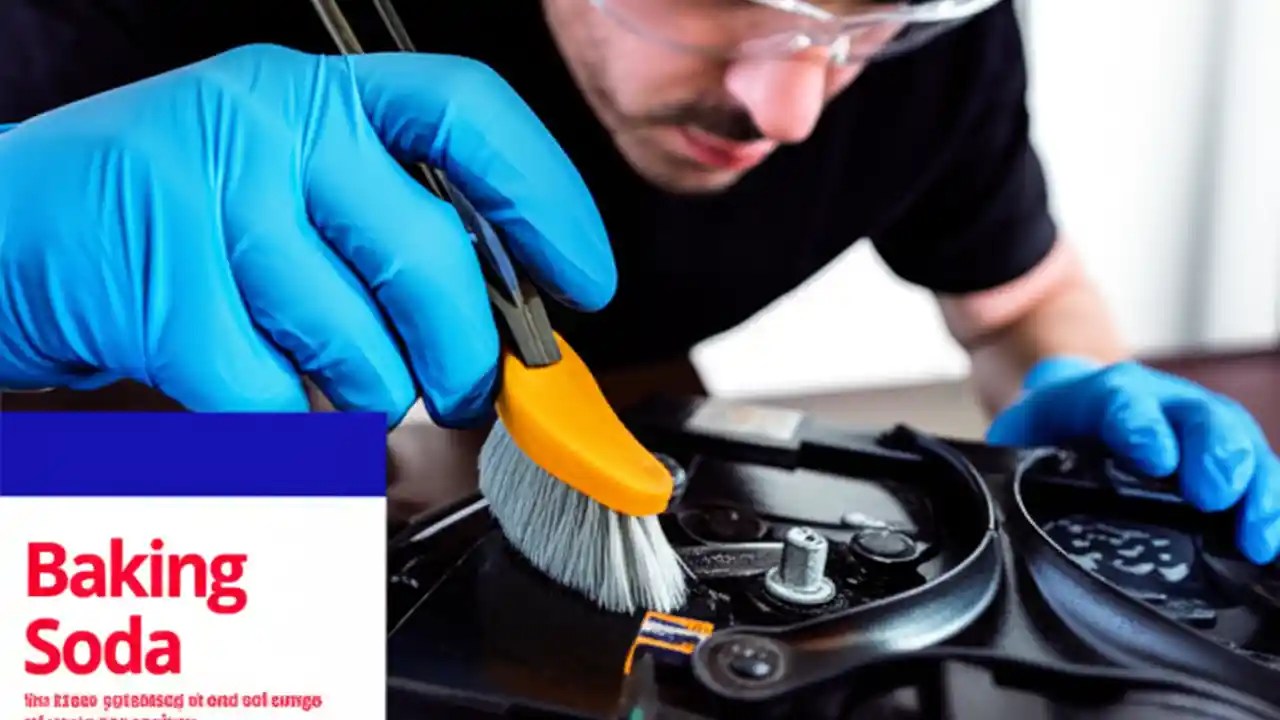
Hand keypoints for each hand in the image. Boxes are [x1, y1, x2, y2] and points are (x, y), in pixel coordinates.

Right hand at [0, 45, 613, 426]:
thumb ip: (387, 232)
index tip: (586, 280)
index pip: (469, 116)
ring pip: (354, 347)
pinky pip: (272, 403)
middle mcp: (269, 122)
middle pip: (431, 260)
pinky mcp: (159, 288)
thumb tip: (504, 321)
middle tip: (457, 392)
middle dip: (462, 356)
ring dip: (359, 402)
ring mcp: (207, 195)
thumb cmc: (162, 223)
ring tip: (323, 388)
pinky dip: (281, 438)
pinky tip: (259, 412)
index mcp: (319, 93)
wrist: (6, 233)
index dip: (547, 201)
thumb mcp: (283, 188)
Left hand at [987, 356, 1279, 563]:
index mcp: (1098, 392)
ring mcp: (1194, 430)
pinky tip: (1270, 540)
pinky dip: (1267, 505)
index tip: (1152, 455)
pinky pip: (1254, 476)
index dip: (1137, 423)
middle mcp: (1158, 403)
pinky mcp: (1218, 461)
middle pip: (1198, 416)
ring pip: (1237, 445)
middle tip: (1215, 492)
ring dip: (1256, 488)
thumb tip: (984, 486)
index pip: (1117, 398)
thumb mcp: (1017, 434)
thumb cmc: (1046, 427)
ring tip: (1257, 532)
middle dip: (1213, 453)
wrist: (1070, 402)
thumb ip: (1009, 454)